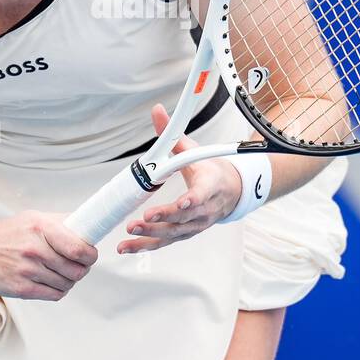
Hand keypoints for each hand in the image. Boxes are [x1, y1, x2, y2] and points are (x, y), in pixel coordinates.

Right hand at [0, 211, 98, 300]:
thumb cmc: (8, 233)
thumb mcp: (34, 218)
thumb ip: (62, 223)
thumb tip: (89, 227)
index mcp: (41, 228)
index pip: (79, 249)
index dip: (90, 255)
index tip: (89, 255)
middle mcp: (35, 249)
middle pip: (76, 270)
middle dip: (81, 269)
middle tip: (77, 265)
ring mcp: (28, 271)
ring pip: (67, 284)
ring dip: (69, 280)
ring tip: (61, 272)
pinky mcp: (21, 289)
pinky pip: (54, 295)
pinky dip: (58, 290)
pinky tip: (52, 282)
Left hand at [117, 104, 242, 254]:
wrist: (231, 192)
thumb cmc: (211, 171)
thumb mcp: (195, 149)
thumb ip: (172, 134)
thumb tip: (158, 112)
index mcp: (210, 185)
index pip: (202, 194)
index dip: (192, 199)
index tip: (183, 202)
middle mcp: (204, 209)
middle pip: (184, 217)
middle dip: (163, 219)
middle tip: (143, 219)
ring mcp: (196, 224)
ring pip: (174, 234)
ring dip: (150, 237)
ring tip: (129, 235)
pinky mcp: (186, 233)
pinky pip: (166, 242)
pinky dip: (146, 246)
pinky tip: (128, 247)